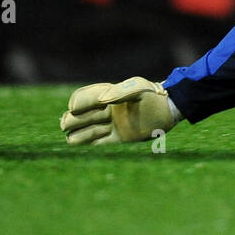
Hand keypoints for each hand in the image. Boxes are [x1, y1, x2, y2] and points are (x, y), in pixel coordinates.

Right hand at [60, 77, 176, 144]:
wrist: (170, 110)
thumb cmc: (154, 96)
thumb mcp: (139, 89)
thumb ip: (120, 92)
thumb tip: (102, 100)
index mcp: (109, 96)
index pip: (85, 98)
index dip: (78, 102)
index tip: (74, 108)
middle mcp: (108, 111)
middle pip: (83, 116)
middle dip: (72, 120)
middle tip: (65, 124)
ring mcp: (113, 125)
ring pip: (89, 130)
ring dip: (79, 134)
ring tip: (69, 138)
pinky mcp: (120, 138)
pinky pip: (100, 143)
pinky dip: (89, 144)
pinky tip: (79, 146)